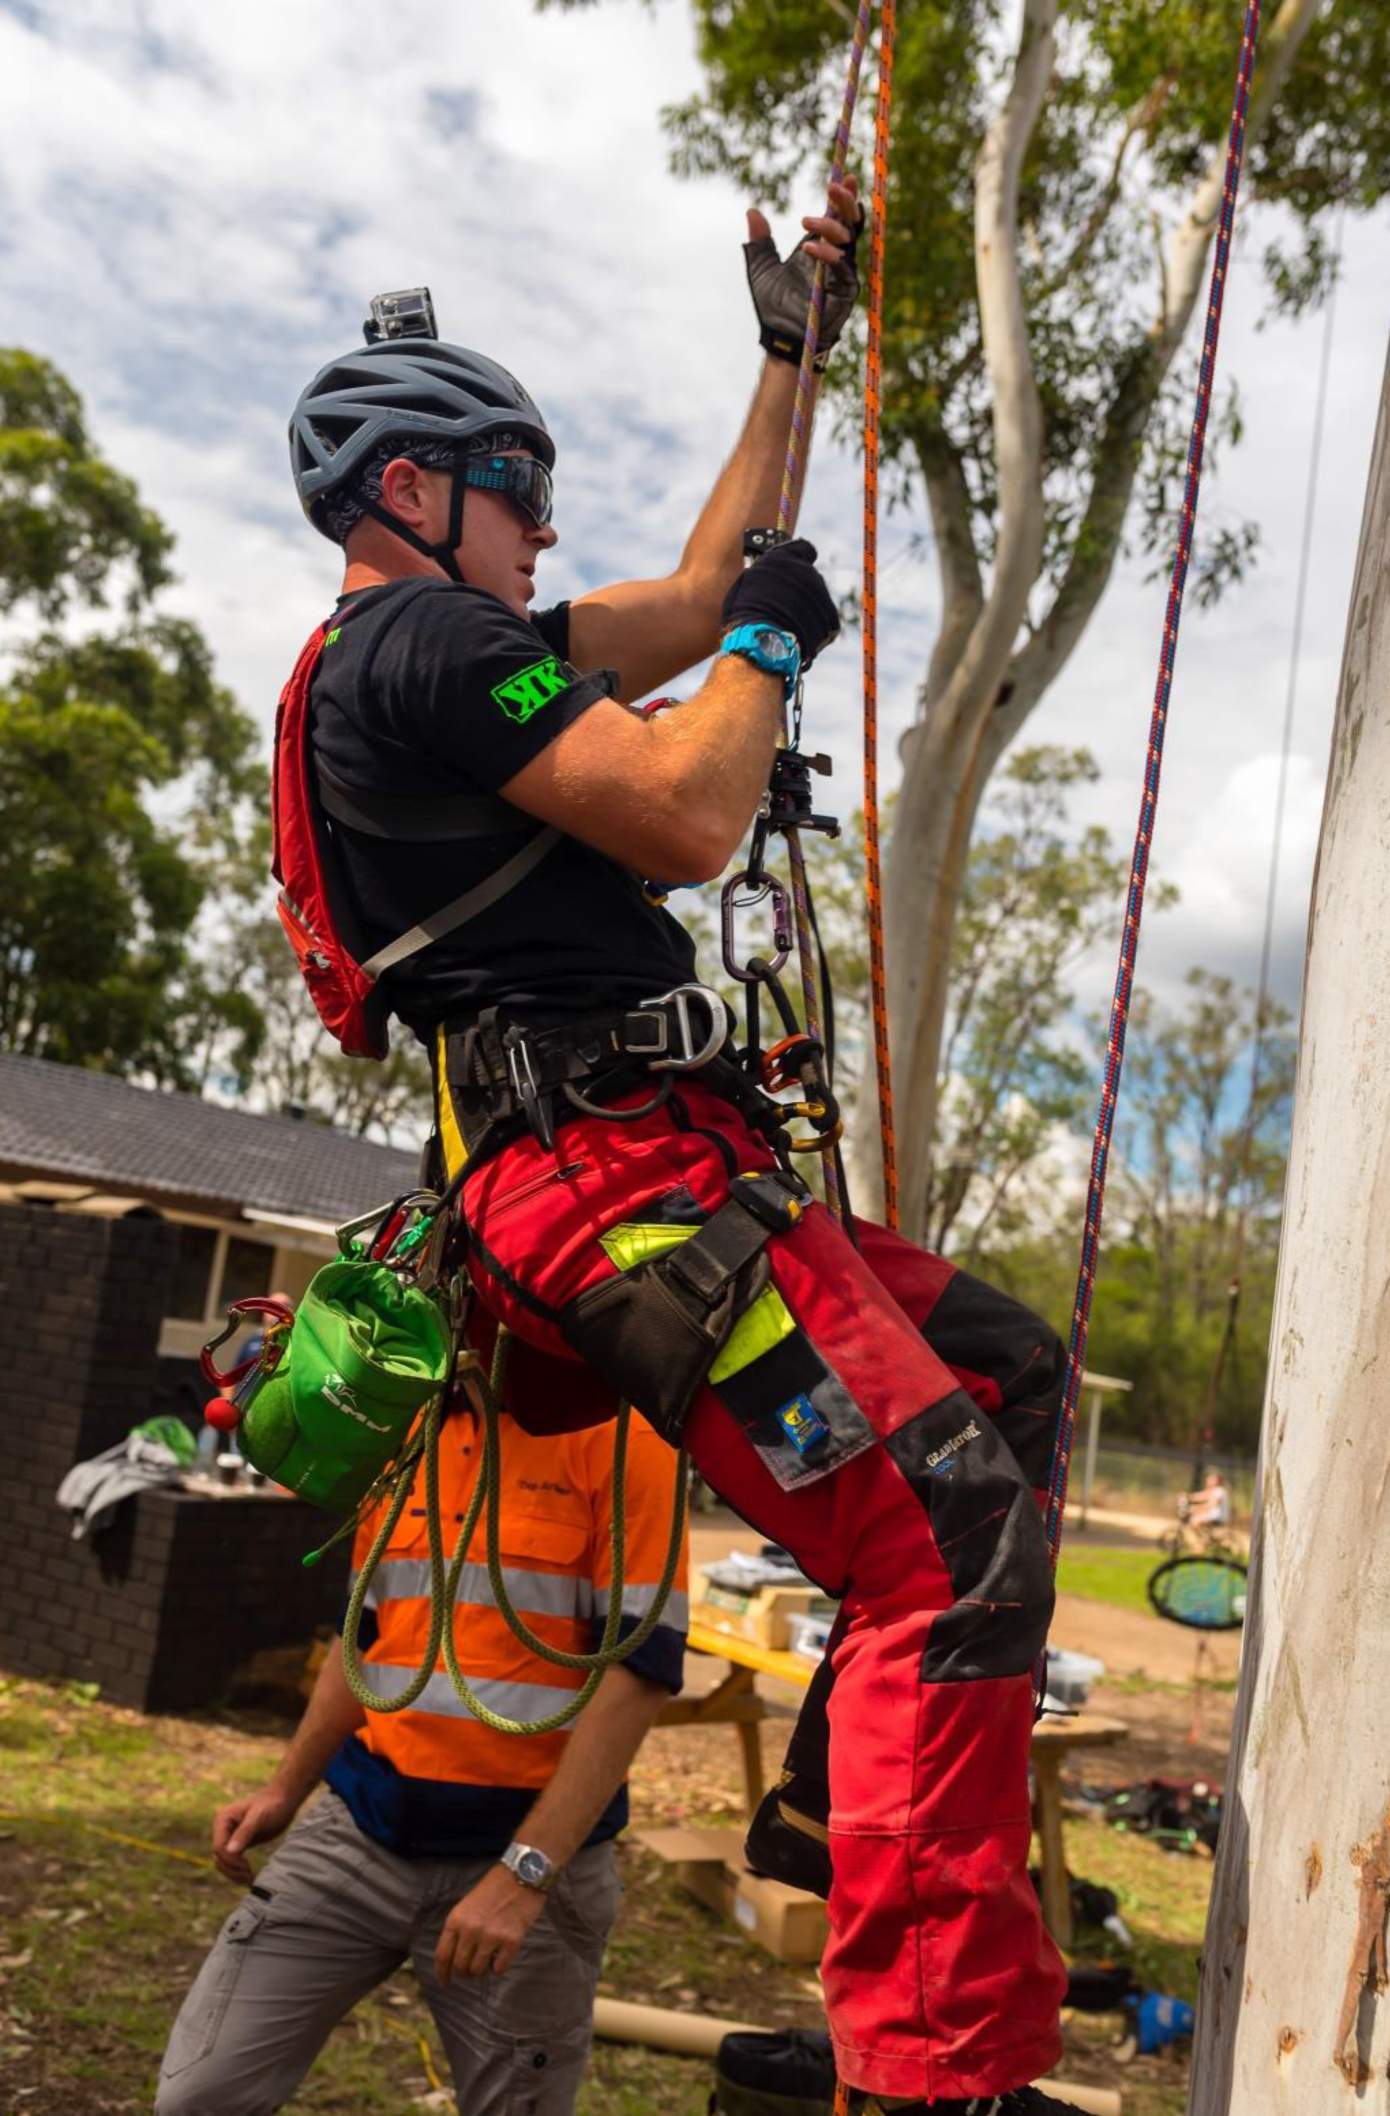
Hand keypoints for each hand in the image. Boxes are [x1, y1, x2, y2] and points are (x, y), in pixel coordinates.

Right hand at [212, 1783, 300, 1885]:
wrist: (284, 1800)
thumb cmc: (273, 1805)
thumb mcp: (260, 1817)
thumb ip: (245, 1832)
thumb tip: (230, 1851)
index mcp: (222, 1819)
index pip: (219, 1847)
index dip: (230, 1860)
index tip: (246, 1867)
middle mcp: (222, 1828)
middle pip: (219, 1857)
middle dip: (232, 1869)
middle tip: (249, 1877)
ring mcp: (229, 1836)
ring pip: (223, 1862)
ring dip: (233, 1873)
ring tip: (250, 1879)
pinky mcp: (238, 1843)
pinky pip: (232, 1861)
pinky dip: (238, 1870)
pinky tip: (249, 1876)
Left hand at [434, 1864, 546, 1983]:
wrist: (523, 1873)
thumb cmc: (495, 1888)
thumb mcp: (468, 1904)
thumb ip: (460, 1928)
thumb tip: (455, 1957)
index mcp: (456, 1919)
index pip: (442, 1955)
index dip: (442, 1973)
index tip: (445, 1983)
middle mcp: (470, 1930)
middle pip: (460, 1967)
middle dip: (465, 1972)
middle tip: (472, 1969)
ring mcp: (491, 1936)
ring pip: (478, 1971)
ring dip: (482, 1970)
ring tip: (489, 1959)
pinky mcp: (511, 1941)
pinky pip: (498, 1969)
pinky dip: (499, 1967)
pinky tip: (502, 1956)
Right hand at [720, 538, 840, 671]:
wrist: (763, 641)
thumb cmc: (745, 613)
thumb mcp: (746, 583)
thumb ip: (764, 573)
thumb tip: (769, 576)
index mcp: (784, 558)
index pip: (804, 549)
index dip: (800, 559)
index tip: (794, 571)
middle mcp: (807, 571)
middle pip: (809, 578)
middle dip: (799, 591)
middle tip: (783, 609)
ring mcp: (822, 594)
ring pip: (816, 601)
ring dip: (806, 610)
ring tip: (787, 627)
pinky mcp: (830, 617)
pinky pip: (824, 621)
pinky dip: (814, 629)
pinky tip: (797, 636)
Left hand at [745, 176, 864, 369]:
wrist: (779, 338)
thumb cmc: (773, 306)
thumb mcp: (761, 268)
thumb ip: (759, 241)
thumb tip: (751, 210)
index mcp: (820, 247)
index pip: (837, 217)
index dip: (843, 197)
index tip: (843, 176)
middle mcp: (836, 257)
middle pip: (851, 222)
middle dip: (845, 202)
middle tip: (833, 187)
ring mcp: (843, 274)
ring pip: (848, 240)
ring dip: (829, 227)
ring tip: (806, 222)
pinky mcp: (846, 291)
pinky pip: (842, 266)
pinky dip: (826, 254)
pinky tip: (808, 249)